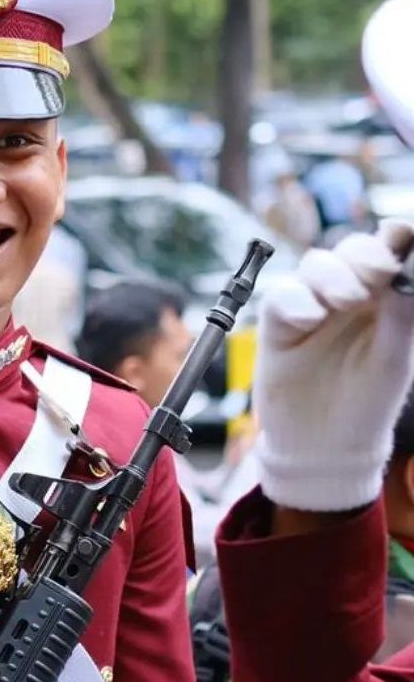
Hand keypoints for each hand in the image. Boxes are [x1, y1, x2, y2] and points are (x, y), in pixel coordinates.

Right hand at [253, 222, 413, 510]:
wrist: (323, 448)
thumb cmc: (367, 404)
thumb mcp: (394, 359)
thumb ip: (402, 313)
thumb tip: (405, 267)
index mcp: (387, 298)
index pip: (391, 251)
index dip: (395, 236)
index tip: (401, 233)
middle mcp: (350, 294)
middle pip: (354, 249)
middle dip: (365, 255)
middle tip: (379, 273)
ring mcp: (313, 305)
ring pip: (317, 263)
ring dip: (333, 275)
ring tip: (346, 301)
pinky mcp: (280, 321)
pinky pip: (282, 294)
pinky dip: (296, 299)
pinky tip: (311, 319)